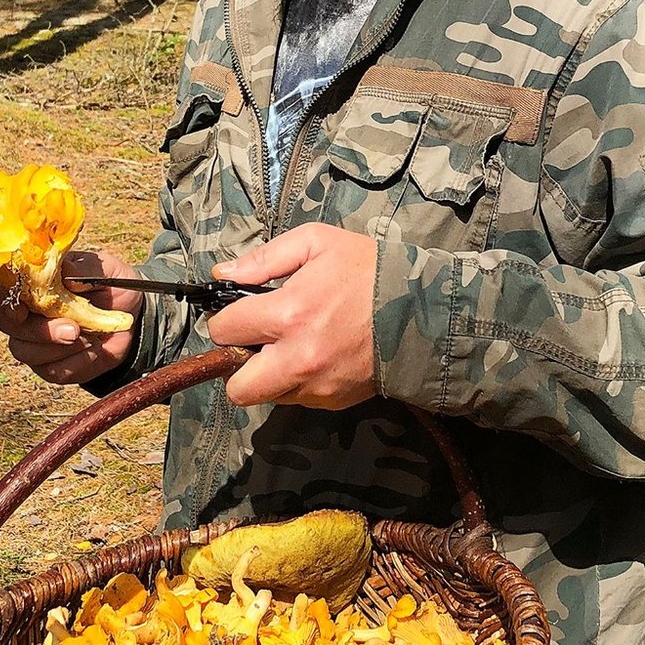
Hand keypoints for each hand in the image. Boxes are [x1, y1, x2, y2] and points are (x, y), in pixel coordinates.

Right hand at [0, 250, 140, 385]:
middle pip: (10, 326)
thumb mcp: (107, 270)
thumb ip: (86, 270)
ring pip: (26, 352)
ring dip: (59, 349)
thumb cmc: (113, 285)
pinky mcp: (50, 365)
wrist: (133, 317)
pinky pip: (51, 371)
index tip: (22, 310)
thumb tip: (66, 275)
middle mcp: (27, 312)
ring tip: (92, 337)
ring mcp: (35, 341)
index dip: (7, 300)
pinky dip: (76, 362)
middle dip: (41, 330)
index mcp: (34, 281)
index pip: (4, 289)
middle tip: (74, 329)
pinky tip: (95, 349)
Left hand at [207, 224, 377, 409]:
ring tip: (290, 348)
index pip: (224, 331)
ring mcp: (316, 385)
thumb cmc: (368, 271)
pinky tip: (316, 357)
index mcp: (289, 313)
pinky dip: (297, 383)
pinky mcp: (333, 401)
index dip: (226, 320)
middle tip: (256, 344)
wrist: (422, 312)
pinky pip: (297, 399)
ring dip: (268, 376)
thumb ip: (264, 258)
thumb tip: (222, 273)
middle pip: (237, 387)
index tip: (239, 315)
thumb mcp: (317, 243)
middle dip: (237, 366)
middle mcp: (297, 357)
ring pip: (266, 397)